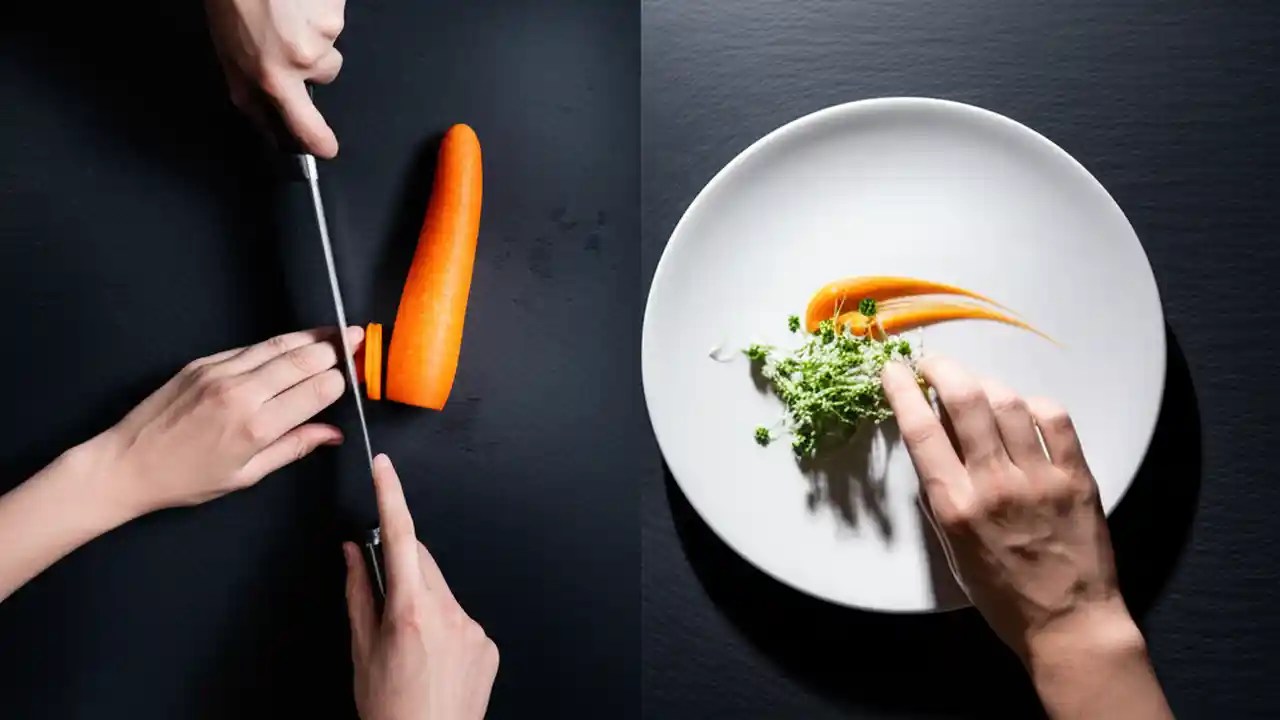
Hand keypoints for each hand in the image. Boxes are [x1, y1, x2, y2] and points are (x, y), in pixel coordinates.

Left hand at [99, 326, 362, 516]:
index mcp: (257, 428)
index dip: (341, 380)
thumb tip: (333, 434)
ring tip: (336, 330)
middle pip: (303, 360)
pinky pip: (251, 348)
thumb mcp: (246, 474)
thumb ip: (293, 447)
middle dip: (335, 348)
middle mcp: (242, 394)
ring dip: (311, 337)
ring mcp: (221, 373)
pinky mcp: (203, 363)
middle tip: (359, 337)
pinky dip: (278, 344)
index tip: (355, 375)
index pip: (317, 390)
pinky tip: (294, 343)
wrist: (127, 463)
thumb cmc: (187, 479)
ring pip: (278, 346)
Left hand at [205, 0, 346, 157]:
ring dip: (314, 29)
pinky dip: (319, 7)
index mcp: (274, 76)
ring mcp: (327, 30)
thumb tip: (264, 119)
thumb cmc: (232, 1)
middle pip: (326, 73)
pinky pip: (335, 15)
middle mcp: (305, 58)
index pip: (304, 125)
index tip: (326, 148)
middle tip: (284, 34)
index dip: (318, 141)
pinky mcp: (338, 8)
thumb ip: (248, 91)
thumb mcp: (227, 52)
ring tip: (288, 8)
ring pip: (330, 41)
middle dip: (311, 59)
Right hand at [344, 455, 498, 719]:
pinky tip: (432, 658)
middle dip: (402, 567)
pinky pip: (461, 618)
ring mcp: (474, 629)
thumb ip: (359, 593)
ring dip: (423, 601)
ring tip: (409, 645)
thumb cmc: (389, 710)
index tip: (385, 467)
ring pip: (442, 592)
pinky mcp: (488, 644)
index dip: (391, 496)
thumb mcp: (362, 650)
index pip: (400, 537)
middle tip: (384, 601)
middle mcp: (449, 614)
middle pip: (423, 563)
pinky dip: (444, 626)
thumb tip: (354, 553)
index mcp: (412, 612)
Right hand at [883, 358, 1170, 717]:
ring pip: (1008, 401)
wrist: (1068, 623)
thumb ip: (940, 495)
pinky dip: (1032, 403)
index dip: (901, 390)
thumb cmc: (1002, 594)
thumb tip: (933, 443)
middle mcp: (994, 484)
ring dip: (984, 383)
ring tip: (975, 386)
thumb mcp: (952, 549)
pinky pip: (1054, 418)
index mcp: (955, 506)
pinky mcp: (1076, 477)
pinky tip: (1022, 409)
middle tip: (933, 365)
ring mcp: (1039, 477)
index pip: (920, 430)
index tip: (893, 370)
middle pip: (966, 400)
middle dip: (943, 369)